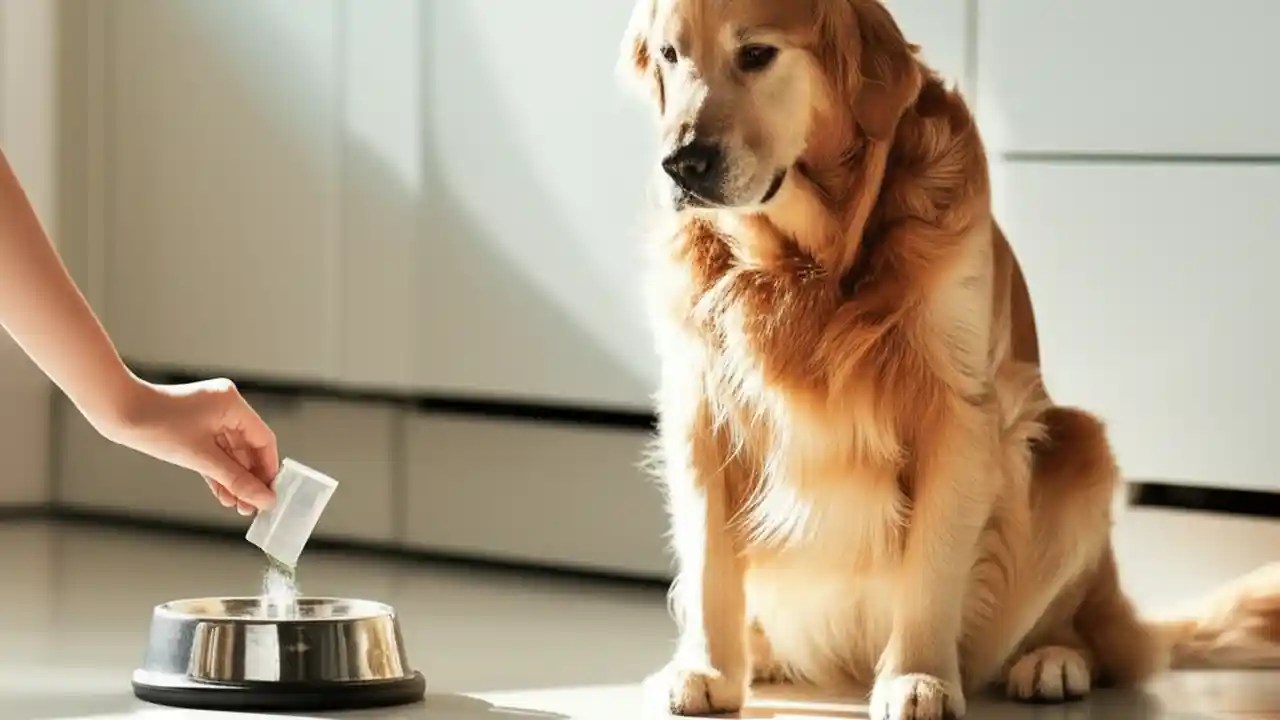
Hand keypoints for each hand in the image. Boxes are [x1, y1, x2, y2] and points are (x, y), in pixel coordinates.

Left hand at [93, 377, 278, 514]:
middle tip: (252, 507)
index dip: (268, 470)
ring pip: (231, 452)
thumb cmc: (156, 426)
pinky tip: (223, 494)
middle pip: (249, 448)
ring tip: (237, 506)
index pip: (264, 440)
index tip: (269, 495)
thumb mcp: (200, 458)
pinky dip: (218, 471)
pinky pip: (214, 451)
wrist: (117, 412)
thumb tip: (264, 499)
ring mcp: (210, 415)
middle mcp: (225, 406)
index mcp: (233, 404)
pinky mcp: (195, 425)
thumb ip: (236, 480)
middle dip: (249, 479)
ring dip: (233, 479)